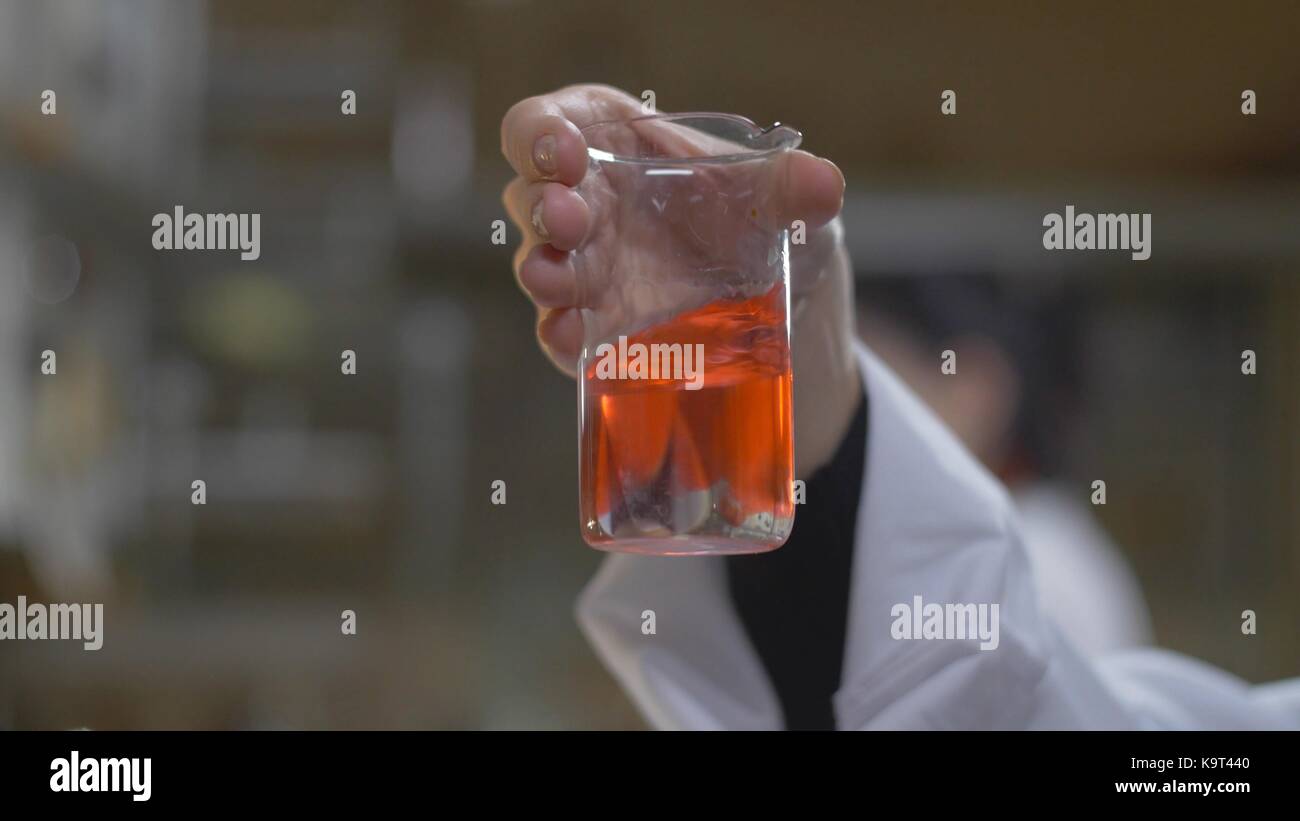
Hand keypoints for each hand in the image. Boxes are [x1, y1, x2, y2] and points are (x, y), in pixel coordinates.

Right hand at [501, 84, 860, 476]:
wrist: (770, 296)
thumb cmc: (747, 217)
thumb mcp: (776, 196)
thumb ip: (793, 185)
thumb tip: (825, 185)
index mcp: (608, 145)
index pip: (547, 126)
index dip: (541, 134)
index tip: (565, 151)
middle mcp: (582, 203)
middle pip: (530, 196)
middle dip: (542, 206)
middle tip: (569, 220)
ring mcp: (583, 268)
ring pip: (540, 263)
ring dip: (543, 272)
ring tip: (555, 285)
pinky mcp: (594, 325)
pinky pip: (562, 330)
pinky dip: (562, 335)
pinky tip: (573, 338)